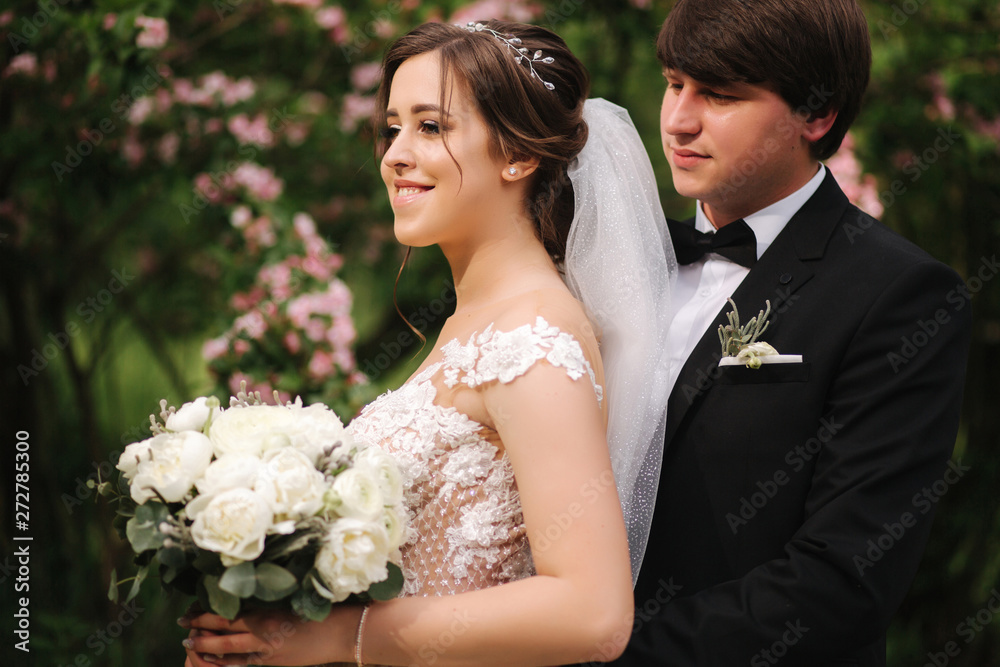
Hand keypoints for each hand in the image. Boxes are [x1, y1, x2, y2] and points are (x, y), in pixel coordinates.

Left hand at [179, 604, 362, 665]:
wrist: (342, 633)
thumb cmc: (321, 608)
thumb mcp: (290, 599)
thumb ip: (266, 601)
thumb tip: (243, 597)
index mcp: (266, 614)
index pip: (226, 615)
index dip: (204, 614)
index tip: (189, 611)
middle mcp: (262, 634)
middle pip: (222, 634)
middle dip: (199, 632)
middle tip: (182, 629)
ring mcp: (268, 652)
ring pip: (229, 652)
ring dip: (208, 648)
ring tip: (192, 646)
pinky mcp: (275, 663)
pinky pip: (245, 664)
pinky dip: (227, 663)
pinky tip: (217, 662)